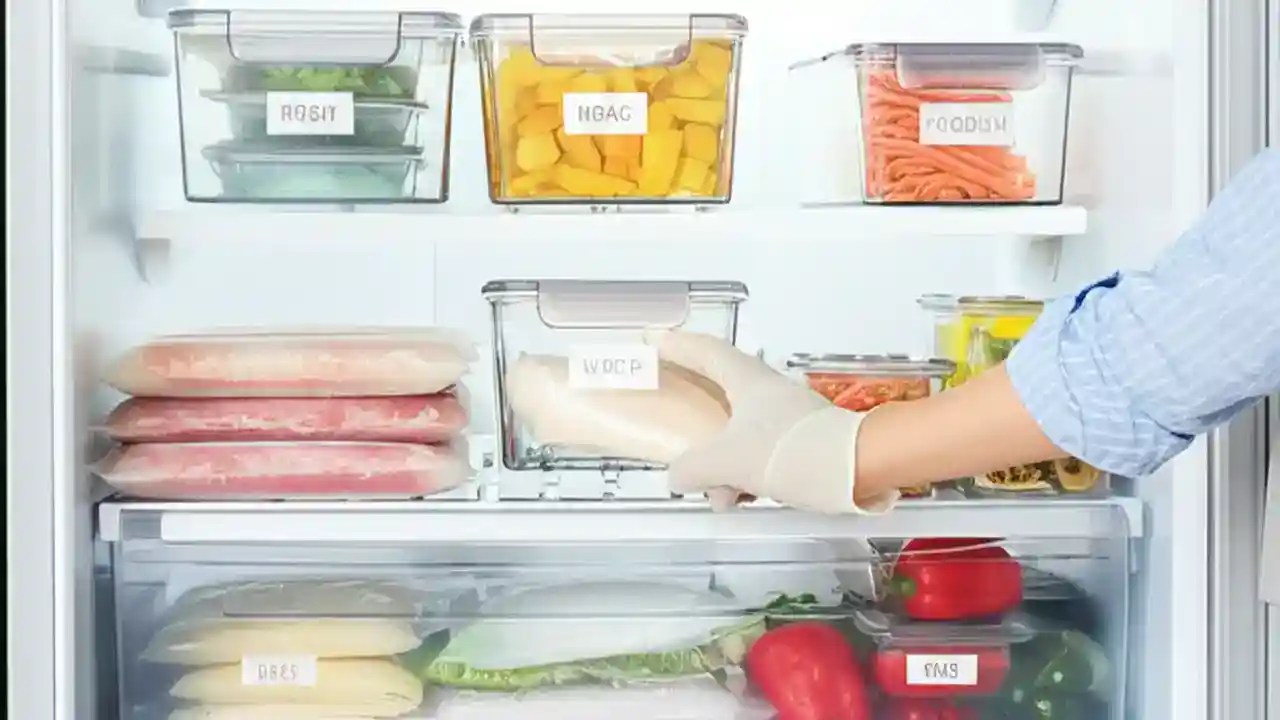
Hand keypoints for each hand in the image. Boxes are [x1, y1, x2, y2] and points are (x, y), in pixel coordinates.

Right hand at [646, 330, 897, 513]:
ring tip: (714, 491)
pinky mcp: (800, 441)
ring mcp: (785, 416)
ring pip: (738, 431)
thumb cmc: (791, 452)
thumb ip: (693, 468)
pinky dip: (742, 473)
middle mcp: (767, 391)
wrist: (857, 468)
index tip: (654, 341)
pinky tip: (740, 499)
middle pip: (720, 392)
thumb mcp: (728, 462)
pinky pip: (757, 452)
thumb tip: (677, 477)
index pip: (704, 351)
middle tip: (673, 423)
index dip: (676, 345)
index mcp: (747, 380)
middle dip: (695, 416)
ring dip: (719, 460)